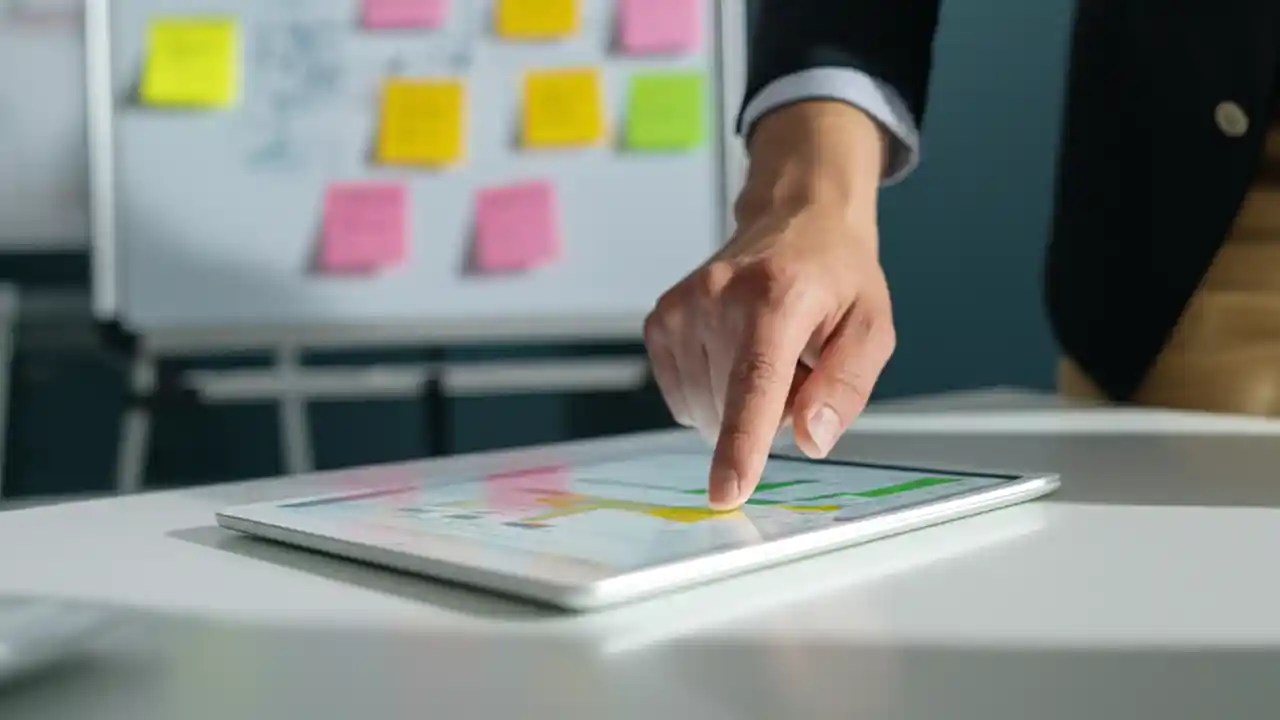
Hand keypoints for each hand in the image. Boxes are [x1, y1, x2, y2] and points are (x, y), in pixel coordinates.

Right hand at [644, 102, 895, 508]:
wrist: (792, 221)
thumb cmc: (836, 279)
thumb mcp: (872, 327)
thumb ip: (846, 385)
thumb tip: (810, 440)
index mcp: (777, 297)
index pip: (754, 383)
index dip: (740, 444)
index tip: (726, 492)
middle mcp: (718, 297)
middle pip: (732, 410)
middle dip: (768, 410)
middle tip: (796, 361)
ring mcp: (680, 308)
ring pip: (704, 412)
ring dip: (739, 402)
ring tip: (765, 352)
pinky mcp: (658, 321)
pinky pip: (683, 400)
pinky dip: (712, 393)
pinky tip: (732, 354)